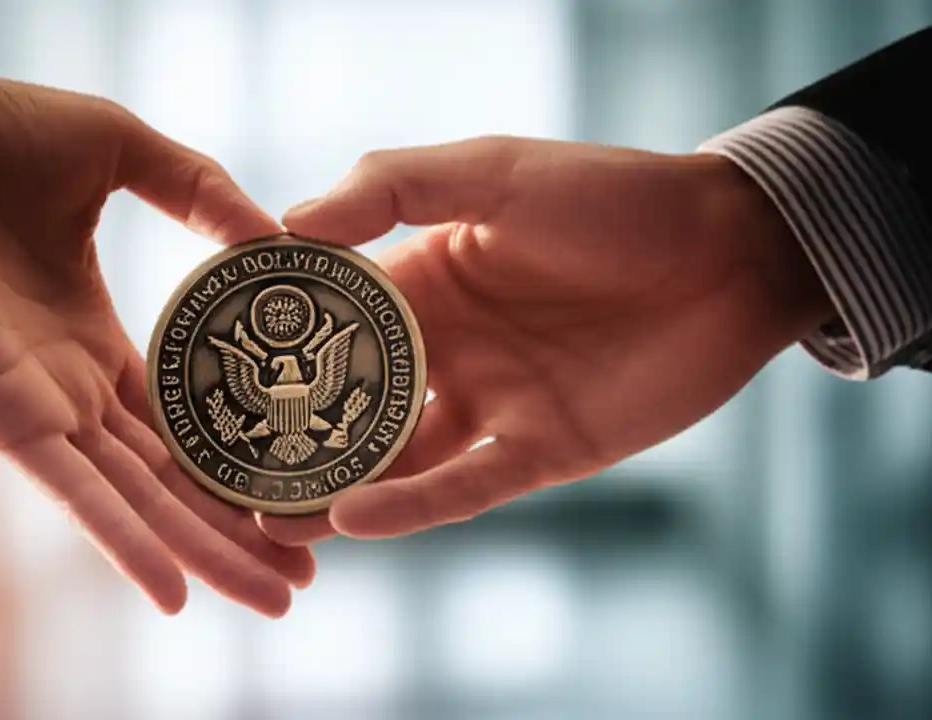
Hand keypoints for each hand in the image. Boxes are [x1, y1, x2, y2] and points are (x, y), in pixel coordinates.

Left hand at [0, 77, 313, 615]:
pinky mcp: (4, 417)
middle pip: (168, 479)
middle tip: (305, 574)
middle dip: (235, 531)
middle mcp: (72, 389)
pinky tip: (175, 592)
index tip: (299, 491)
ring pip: (134, 500)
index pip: (179, 422)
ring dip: (202, 554)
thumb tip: (269, 235)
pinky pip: (73, 491)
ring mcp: (40, 409)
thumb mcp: (121, 149)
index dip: (238, 461)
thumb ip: (198, 187)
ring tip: (275, 601)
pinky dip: (122, 542)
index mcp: (96, 340)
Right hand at [260, 136, 831, 542]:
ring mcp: (488, 403)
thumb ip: (391, 186)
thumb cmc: (611, 196)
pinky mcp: (538, 450)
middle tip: (213, 462)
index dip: (269, 340)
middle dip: (286, 432)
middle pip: (347, 400)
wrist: (731, 250)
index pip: (327, 316)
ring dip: (330, 485)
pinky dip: (410, 505)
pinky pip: (463, 486)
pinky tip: (352, 517)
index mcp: (422, 279)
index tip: (200, 362)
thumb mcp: (491, 170)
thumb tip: (289, 224)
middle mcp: (444, 348)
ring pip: (393, 456)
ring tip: (261, 511)